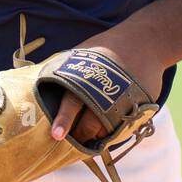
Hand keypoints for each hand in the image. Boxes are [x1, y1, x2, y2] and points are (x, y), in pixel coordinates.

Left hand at [50, 20, 168, 145]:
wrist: (144, 41)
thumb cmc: (107, 48)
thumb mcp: (83, 54)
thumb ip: (65, 71)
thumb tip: (37, 82)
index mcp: (87, 78)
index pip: (72, 102)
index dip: (64, 120)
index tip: (57, 136)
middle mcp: (106, 92)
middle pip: (89, 124)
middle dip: (79, 135)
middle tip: (72, 139)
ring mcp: (124, 101)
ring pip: (105, 131)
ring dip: (96, 136)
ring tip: (90, 133)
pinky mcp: (139, 108)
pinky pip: (121, 129)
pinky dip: (112, 132)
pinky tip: (107, 128)